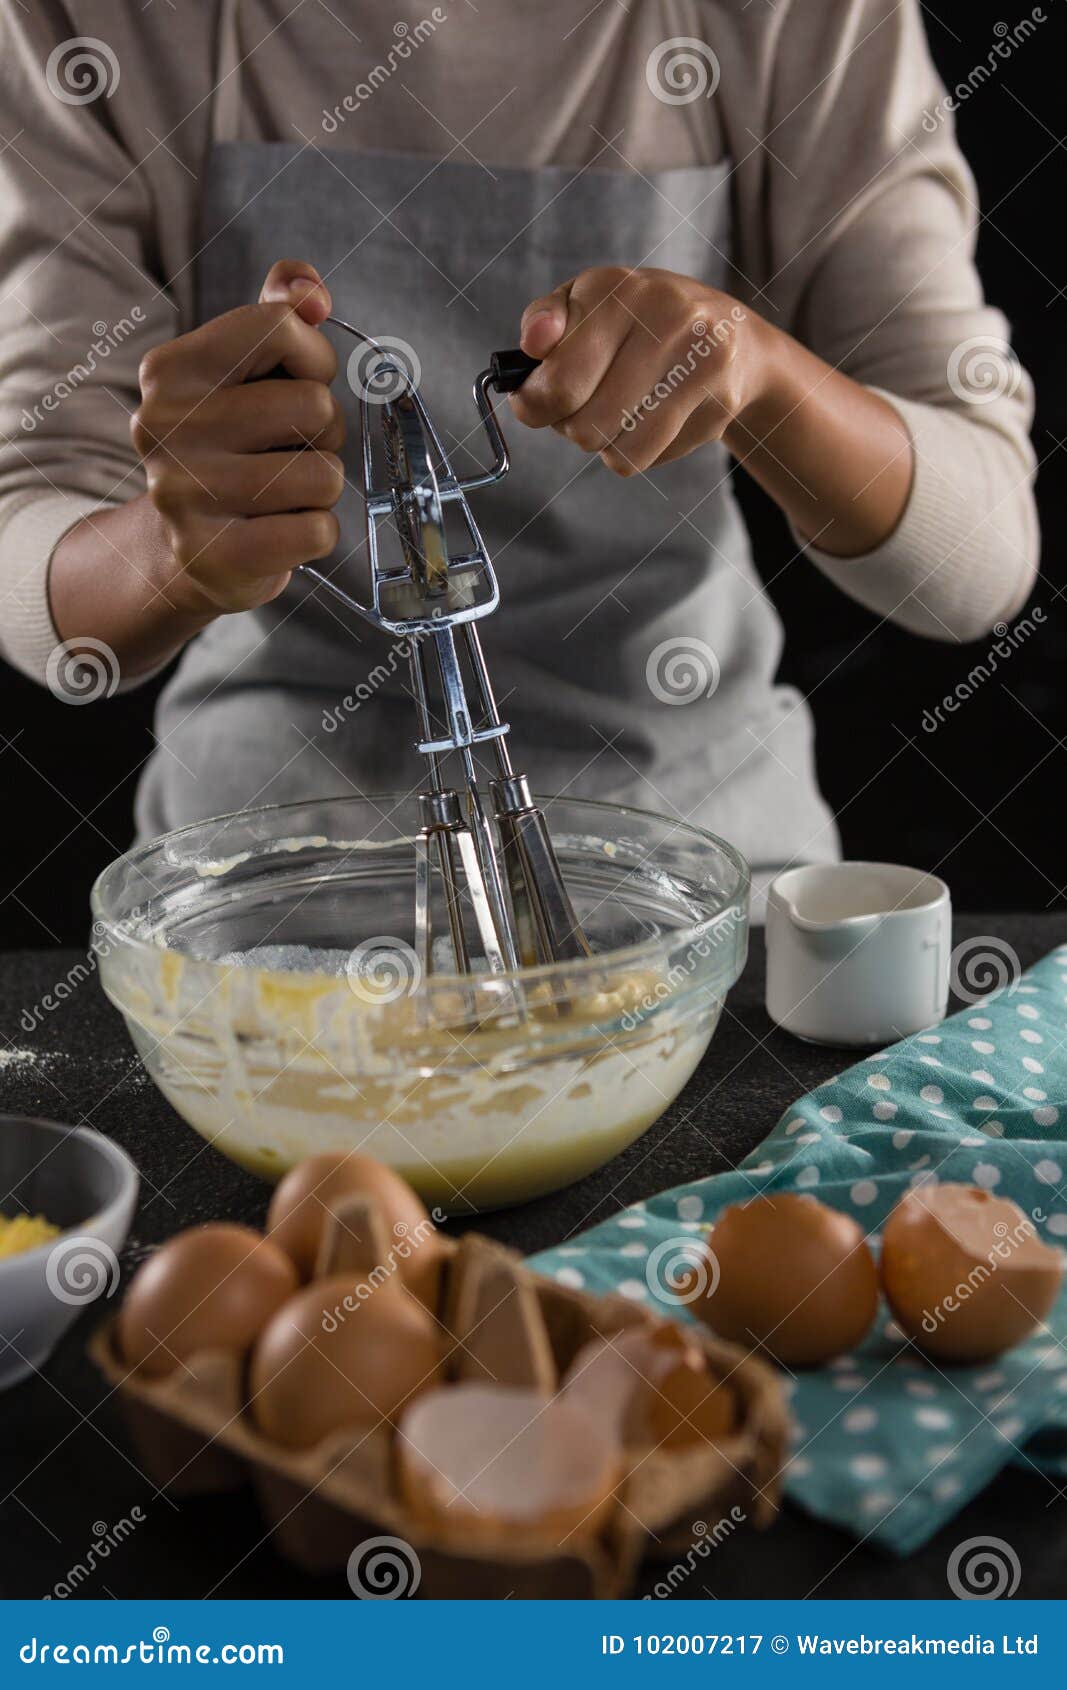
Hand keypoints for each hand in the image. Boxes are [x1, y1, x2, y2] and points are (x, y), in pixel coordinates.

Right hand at [130, 259, 345, 613]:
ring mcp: (184, 494)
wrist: (184, 547)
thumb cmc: (229, 446)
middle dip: (324, 431)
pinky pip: (318, 531)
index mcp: (170, 370)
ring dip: (321, 486)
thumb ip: (278, 314)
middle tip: (290, 449)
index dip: (314, 358)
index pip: (279, 327)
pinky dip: (316, 532)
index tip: (298, 383)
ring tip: (282, 491)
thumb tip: (312, 291)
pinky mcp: (214, 554)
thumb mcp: (243, 370)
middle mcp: (165, 426)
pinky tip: (279, 529)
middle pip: (314, 406)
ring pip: (324, 474)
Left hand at [510, 266, 766, 476]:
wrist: (730, 335)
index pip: (560, 381)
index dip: (534, 405)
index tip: (534, 404)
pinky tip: (648, 419)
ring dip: (604, 442)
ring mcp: (698, 362)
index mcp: (620, 290)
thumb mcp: (587, 302)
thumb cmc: (640, 321)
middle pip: (586, 426)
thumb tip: (533, 343)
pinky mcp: (719, 400)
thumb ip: (546, 320)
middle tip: (582, 406)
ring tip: (617, 410)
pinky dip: (634, 450)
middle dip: (571, 426)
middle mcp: (665, 319)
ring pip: (617, 450)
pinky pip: (645, 457)